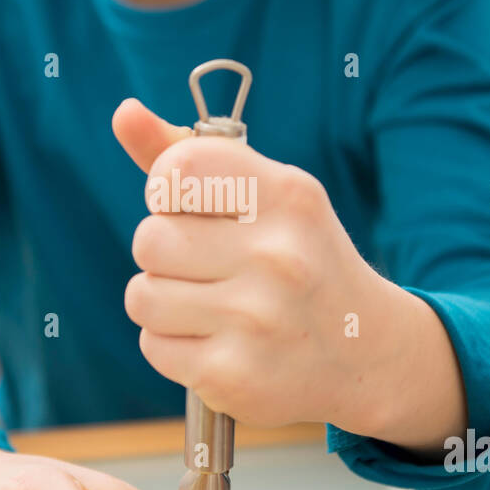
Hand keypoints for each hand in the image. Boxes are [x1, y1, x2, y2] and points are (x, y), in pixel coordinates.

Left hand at [112, 97, 390, 431]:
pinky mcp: (233, 376)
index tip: (194, 209)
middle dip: (165, 254)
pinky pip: (153, 345)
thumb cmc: (302, 259)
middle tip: (208, 266)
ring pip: (142, 296)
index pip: (175, 170)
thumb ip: (189, 157)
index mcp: (287, 196)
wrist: (367, 353)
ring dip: (163, 302)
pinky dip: (173, 345)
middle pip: (149, 239)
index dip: (168, 192)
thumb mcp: (267, 197)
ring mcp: (256, 320)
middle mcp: (277, 256)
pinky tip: (217, 341)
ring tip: (209, 305)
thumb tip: (123, 113)